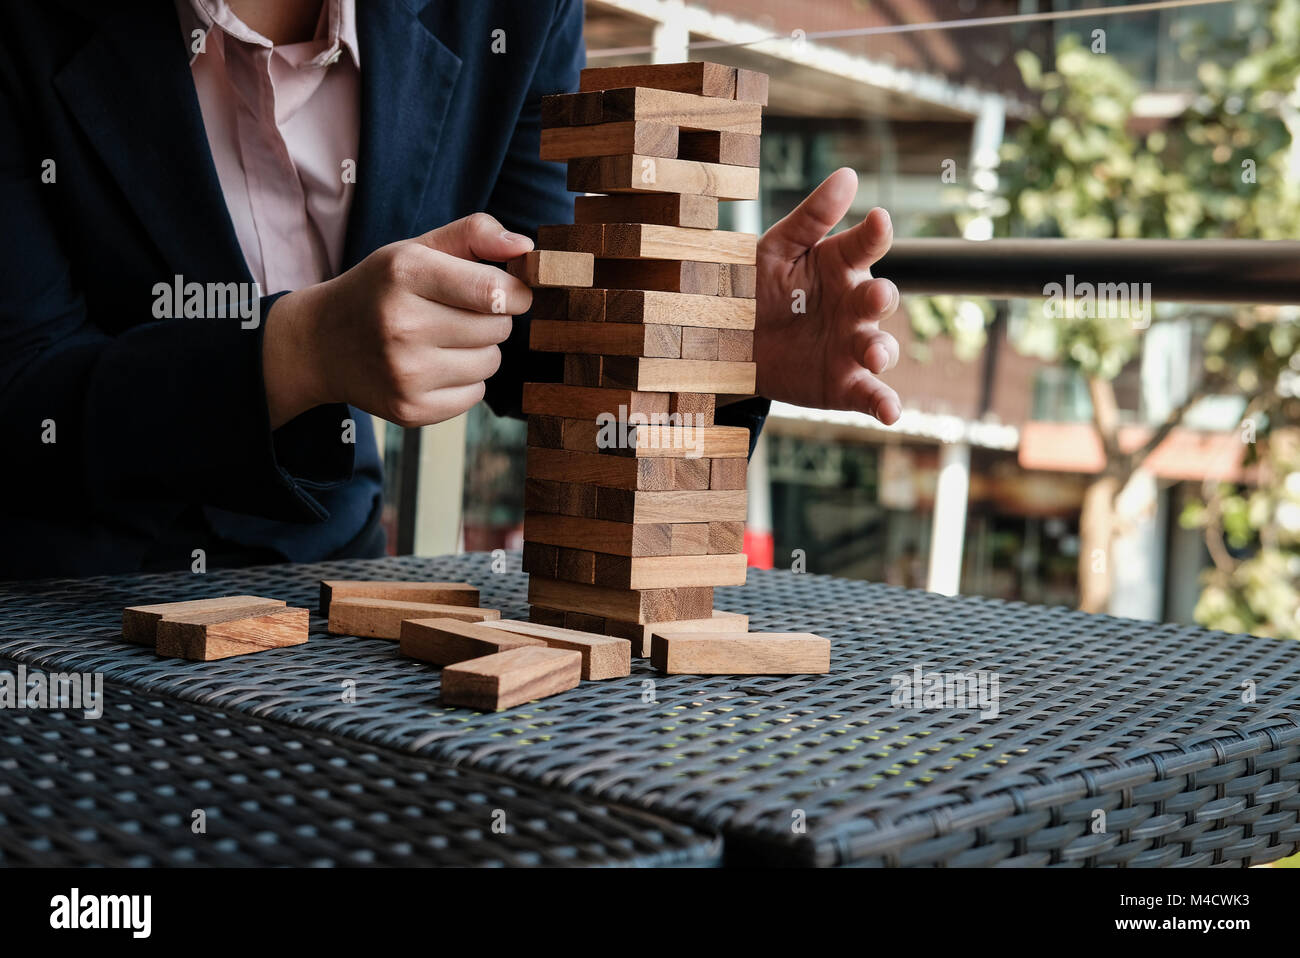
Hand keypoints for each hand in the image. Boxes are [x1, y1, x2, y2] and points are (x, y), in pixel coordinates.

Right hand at [263, 213, 533, 428]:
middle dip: (492, 319)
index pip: (495, 291)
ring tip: (443, 339)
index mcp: (405, 274)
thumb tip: (526, 247)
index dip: (515, 292)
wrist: (322, 344)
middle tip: (458, 314)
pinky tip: (434, 366)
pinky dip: (466, 380)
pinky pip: (476, 394)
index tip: (507, 291)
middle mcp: (402, 325)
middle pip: (499, 328)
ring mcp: (405, 373)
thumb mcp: (416, 248)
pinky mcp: (411, 409)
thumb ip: (475, 235)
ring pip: (491, 362)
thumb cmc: (382, 289)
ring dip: (480, 350)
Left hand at [754, 167, 901, 424]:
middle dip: (882, 298)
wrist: (727, 344)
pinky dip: (884, 403)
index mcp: (840, 266)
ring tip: (874, 355)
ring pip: (881, 347)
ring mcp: (852, 346)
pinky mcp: (844, 384)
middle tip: (876, 296)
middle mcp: (853, 306)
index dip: (874, 233)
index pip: (865, 245)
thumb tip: (849, 175)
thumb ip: (812, 217)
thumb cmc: (756, 287)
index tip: (878, 219)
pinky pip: (870, 394)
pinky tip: (891, 413)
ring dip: (883, 351)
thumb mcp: (776, 250)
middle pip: (880, 298)